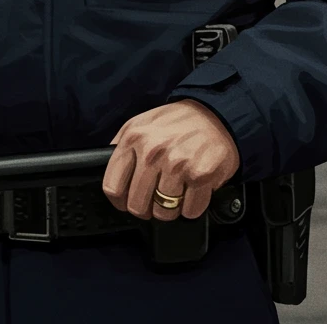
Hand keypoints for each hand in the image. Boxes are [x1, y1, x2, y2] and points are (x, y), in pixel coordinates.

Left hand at [102, 99, 240, 221]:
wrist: (215, 114)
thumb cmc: (177, 122)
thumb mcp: (141, 124)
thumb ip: (122, 147)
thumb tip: (110, 175)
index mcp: (133, 137)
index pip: (112, 187)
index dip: (119, 201)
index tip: (127, 201)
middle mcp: (153, 151)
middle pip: (137, 205)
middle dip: (147, 207)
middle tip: (156, 198)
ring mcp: (177, 164)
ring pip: (164, 212)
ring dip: (171, 208)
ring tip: (177, 191)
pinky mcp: (200, 176)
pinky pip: (190, 211)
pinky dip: (192, 207)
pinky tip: (193, 190)